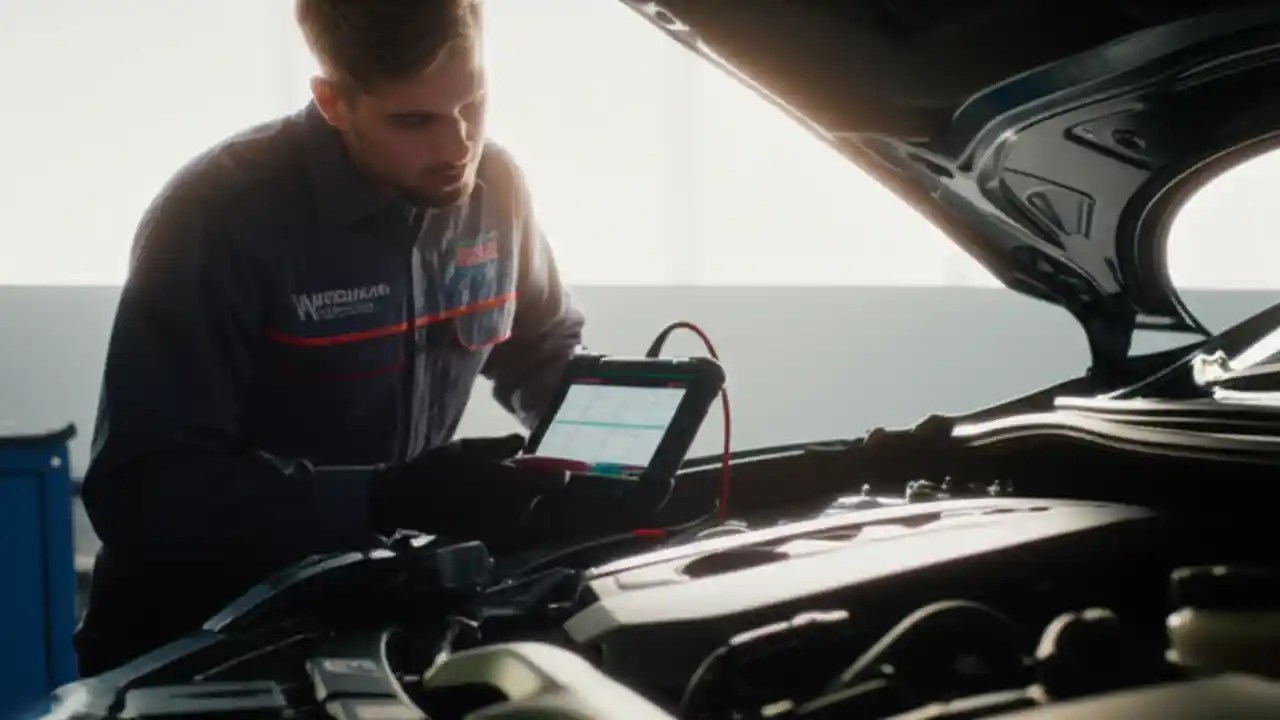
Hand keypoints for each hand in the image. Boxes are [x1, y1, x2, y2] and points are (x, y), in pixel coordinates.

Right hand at [368, 435, 566, 541]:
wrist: (406, 500)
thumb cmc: (436, 467)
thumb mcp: (467, 447)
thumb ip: (499, 446)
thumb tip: (523, 443)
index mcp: (507, 482)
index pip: (552, 483)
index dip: (557, 476)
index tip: (558, 473)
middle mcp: (509, 509)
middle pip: (541, 504)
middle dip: (539, 494)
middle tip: (532, 483)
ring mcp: (499, 528)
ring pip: (528, 520)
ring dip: (527, 510)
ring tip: (509, 496)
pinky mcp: (487, 540)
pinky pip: (512, 532)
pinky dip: (514, 523)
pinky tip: (498, 510)